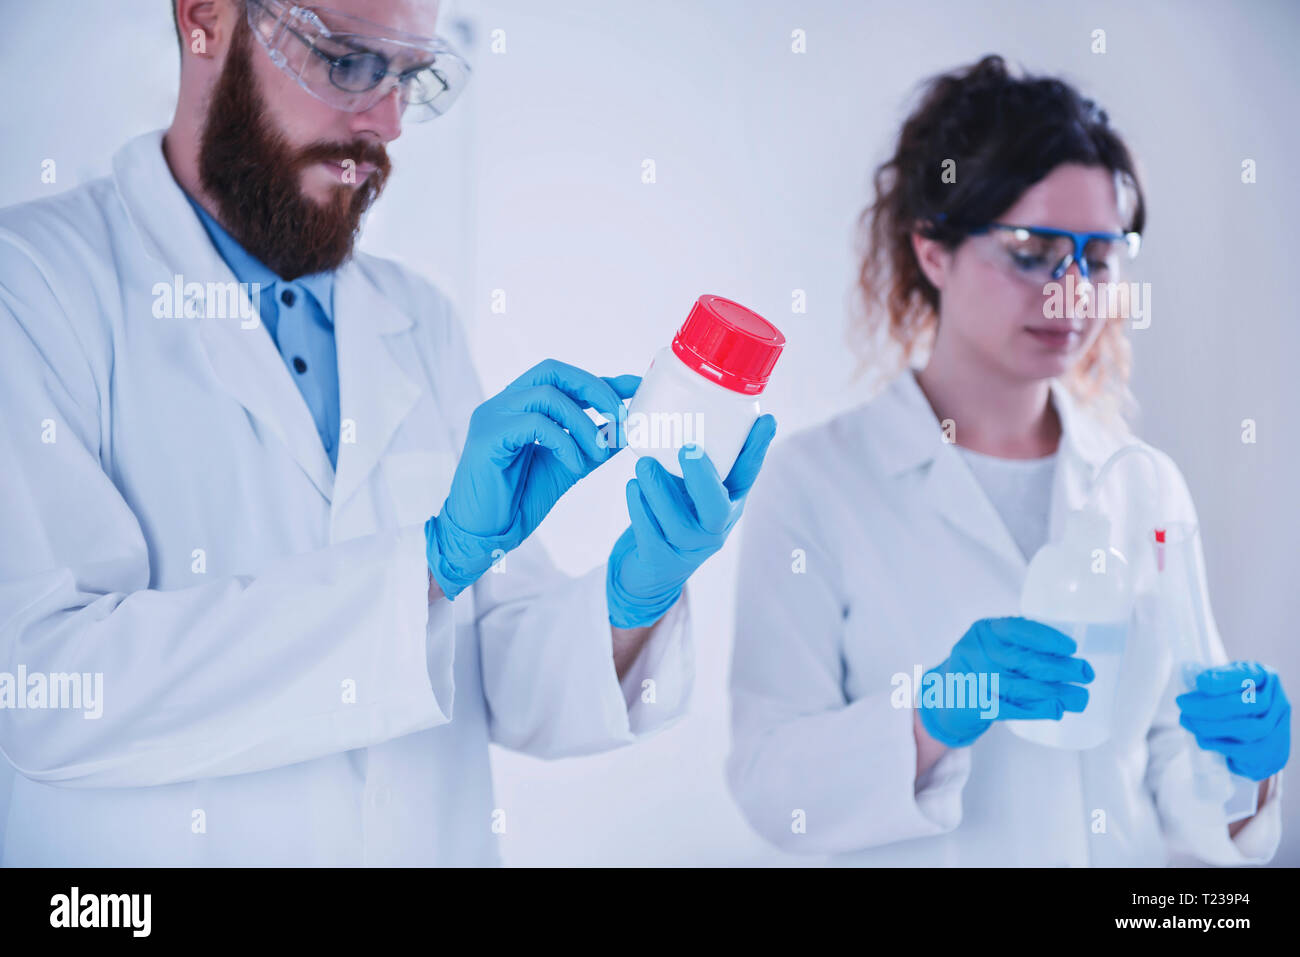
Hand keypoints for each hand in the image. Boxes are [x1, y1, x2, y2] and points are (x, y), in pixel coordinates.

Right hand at [426, 359, 637, 598]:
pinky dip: (564, 441)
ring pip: (547, 395)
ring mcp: (493, 416)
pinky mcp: (488, 436)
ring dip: (583, 421)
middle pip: (553, 372)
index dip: (602, 381)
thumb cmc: (519, 500)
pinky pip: (535, 424)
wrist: (484, 533)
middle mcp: (505, 403)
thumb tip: (626, 429)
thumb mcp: (567, 467)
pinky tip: (575, 464)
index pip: (565, 380)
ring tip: (599, 449)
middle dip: (594, 388)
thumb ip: (593, 446)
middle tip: (619, 414)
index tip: (635, 386)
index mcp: (521, 406)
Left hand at [606, 414, 776, 627]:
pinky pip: (650, 534)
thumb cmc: (672, 517)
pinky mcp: (660, 560)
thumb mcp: (690, 490)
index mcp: (728, 504)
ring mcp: (688, 548)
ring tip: (643, 464)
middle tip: (686, 449)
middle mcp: (714, 528)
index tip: (765, 419)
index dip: (757, 449)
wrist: (650, 573)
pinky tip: (632, 488)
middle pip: (716, 508)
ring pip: (677, 522)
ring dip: (660, 490)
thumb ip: (695, 461)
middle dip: (702, 478)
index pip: (748, 476)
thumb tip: (693, 408)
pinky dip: (639, 508)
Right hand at [918, 617, 1093, 747]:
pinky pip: (1009, 708)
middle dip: (1061, 669)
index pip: (1018, 629)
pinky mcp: (972, 703)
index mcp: (984, 630)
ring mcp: (971, 678)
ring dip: (1055, 693)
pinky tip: (1056, 710)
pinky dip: (1036, 710)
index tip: (1072, 648)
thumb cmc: (981, 667)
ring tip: (1080, 697)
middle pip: (1024, 661)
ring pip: (1020, 687)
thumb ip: (1023, 647)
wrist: (944, 695)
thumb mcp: (994, 646)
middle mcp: (974, 651)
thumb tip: (1073, 660)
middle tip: (1086, 674)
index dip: (1047, 638)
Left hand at [1177, 662, 1289, 780]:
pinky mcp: (1270, 751)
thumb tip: (1194, 683)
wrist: (1262, 738)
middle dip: (1209, 705)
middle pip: (1247, 704)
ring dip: (1209, 726)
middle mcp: (1278, 701)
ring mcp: (1277, 728)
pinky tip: (1200, 738)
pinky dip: (1217, 743)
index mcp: (1266, 677)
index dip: (1225, 680)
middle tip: (1181, 703)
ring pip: (1246, 729)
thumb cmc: (1238, 702)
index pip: (1249, 676)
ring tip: (1185, 720)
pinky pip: (1243, 749)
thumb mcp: (1229, 683)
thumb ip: (1216, 680)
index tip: (1199, 681)